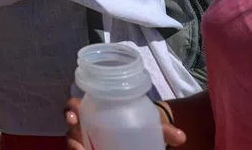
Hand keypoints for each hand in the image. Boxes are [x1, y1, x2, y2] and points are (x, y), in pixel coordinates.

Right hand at [65, 97, 185, 148]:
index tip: (73, 113)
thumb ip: (165, 129)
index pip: (75, 106)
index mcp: (97, 110)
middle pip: (71, 126)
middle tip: (76, 130)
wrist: (150, 132)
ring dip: (74, 145)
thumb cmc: (145, 121)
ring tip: (80, 148)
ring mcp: (90, 141)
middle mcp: (88, 125)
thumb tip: (181, 138)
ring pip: (75, 142)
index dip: (70, 108)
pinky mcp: (94, 149)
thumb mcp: (153, 122)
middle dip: (70, 129)